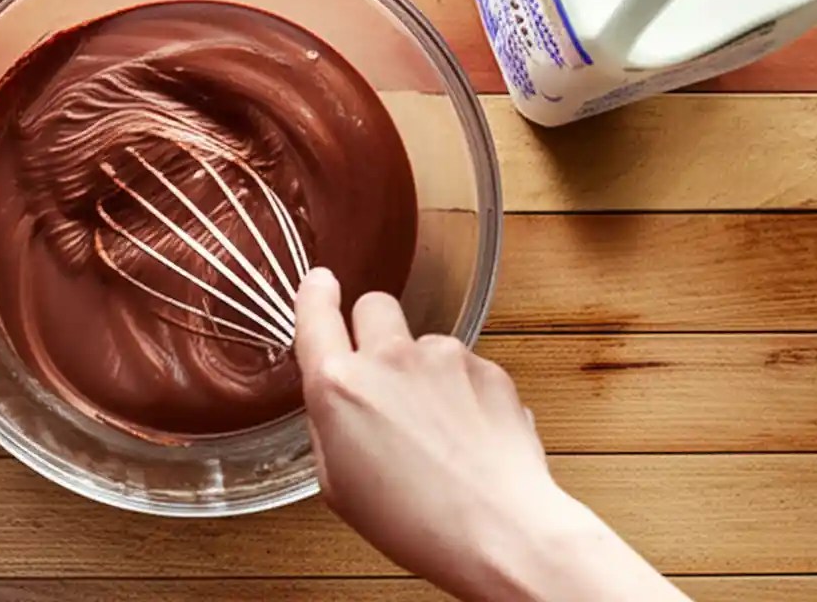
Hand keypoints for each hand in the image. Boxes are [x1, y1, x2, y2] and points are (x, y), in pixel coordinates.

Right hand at [294, 268, 688, 601]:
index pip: (315, 313)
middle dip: (372, 330)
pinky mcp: (488, 367)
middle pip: (373, 305)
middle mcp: (389, 358)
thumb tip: (337, 400)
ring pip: (422, 341)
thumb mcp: (337, 485)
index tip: (319, 284)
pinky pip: (464, 366)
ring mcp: (444, 357)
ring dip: (422, 370)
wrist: (501, 532)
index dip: (315, 294)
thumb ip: (330, 425)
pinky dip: (462, 391)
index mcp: (339, 386)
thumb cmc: (416, 523)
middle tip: (381, 375)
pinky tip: (466, 437)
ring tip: (434, 432)